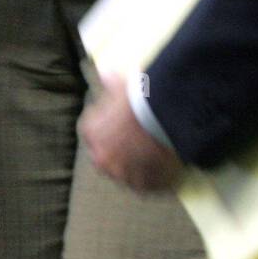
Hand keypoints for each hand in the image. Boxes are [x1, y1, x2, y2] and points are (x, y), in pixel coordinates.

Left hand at [80, 75, 183, 192]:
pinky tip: (164, 169)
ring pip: (127, 173)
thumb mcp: (123, 84)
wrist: (165, 116)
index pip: (93, 133)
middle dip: (118, 151)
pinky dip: (154, 180)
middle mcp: (102, 158)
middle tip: (137, 142)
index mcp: (92, 133)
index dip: (107, 129)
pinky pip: (148, 185)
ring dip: (136, 167)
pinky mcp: (145, 186)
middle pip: (107, 157)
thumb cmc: (139, 97)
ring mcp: (123, 175)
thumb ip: (110, 81)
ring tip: (153, 156)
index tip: (120, 124)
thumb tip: (104, 72)